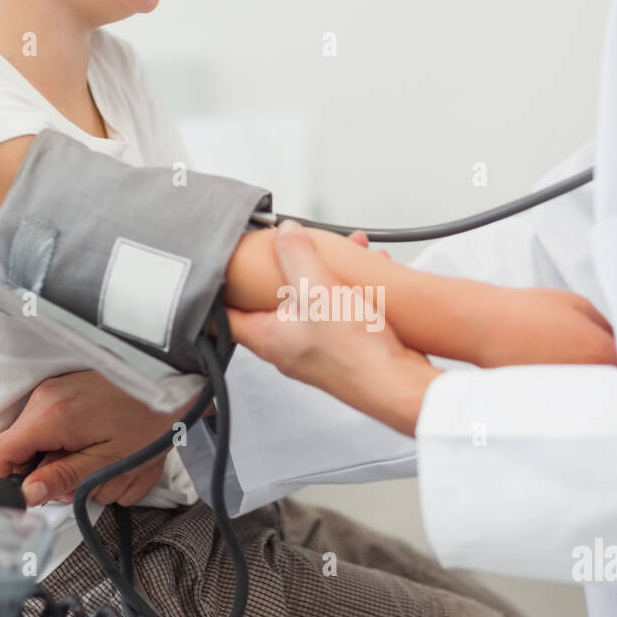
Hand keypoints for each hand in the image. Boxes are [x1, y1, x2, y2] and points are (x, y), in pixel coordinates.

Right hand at [0, 370, 198, 507]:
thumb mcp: (110, 460)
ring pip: (42, 443)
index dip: (5, 482)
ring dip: (69, 462)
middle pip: (21, 451)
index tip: (29, 500)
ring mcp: (56, 390)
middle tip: (88, 481)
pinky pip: (57, 428)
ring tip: (107, 462)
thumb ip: (64, 477)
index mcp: (51, 415)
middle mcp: (45, 398)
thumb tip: (27, 493)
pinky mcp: (67, 391)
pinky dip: (76, 445)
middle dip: (50, 474)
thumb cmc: (151, 423)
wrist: (176, 387)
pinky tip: (105, 447)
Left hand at [226, 221, 441, 436]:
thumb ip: (297, 256)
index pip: (223, 316)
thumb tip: (286, 233)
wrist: (399, 384)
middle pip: (268, 302)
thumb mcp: (319, 291)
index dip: (218, 290)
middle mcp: (286, 347)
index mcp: (267, 338)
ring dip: (320, 274)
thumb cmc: (357, 354)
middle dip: (282, 269)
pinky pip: (334, 310)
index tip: (220, 269)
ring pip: (308, 302)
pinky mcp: (340, 348)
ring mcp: (313, 349)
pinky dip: (345, 289)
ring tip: (338, 252)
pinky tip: (364, 274)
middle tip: (285, 249)